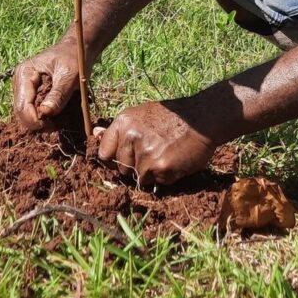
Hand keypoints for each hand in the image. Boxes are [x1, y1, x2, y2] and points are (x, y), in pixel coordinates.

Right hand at [12, 37, 82, 130]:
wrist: (79, 48)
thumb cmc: (75, 58)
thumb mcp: (69, 76)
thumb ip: (58, 94)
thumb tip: (45, 112)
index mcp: (25, 73)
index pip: (22, 105)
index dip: (34, 120)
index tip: (51, 126)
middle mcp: (20, 80)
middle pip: (21, 111)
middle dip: (36, 122)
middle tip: (55, 126)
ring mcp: (24, 87)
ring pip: (25, 112)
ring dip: (39, 121)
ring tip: (56, 122)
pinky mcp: (31, 92)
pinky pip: (32, 109)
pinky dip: (42, 116)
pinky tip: (55, 117)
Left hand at [97, 101, 216, 185]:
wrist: (203, 119)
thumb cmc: (173, 117)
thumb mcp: (142, 115)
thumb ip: (120, 129)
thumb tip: (94, 133)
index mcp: (123, 122)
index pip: (104, 153)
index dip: (114, 160)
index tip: (126, 159)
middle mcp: (131, 137)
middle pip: (122, 169)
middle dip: (136, 166)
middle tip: (155, 152)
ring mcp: (145, 153)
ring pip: (139, 177)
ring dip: (152, 172)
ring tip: (167, 154)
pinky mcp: (160, 167)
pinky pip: (156, 182)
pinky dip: (166, 176)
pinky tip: (175, 160)